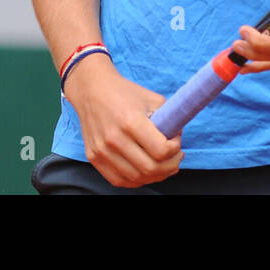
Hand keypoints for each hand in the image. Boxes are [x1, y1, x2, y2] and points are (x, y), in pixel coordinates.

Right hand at [62, 53, 183, 187]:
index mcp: (131, 121)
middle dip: (170, 166)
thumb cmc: (125, 92)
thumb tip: (177, 139)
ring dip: (155, 176)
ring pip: (136, 178)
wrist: (91, 90)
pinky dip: (136, 180)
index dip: (175, 150)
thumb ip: (168, 119)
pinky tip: (145, 171)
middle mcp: (114, 138)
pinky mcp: (93, 157)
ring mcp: (102, 150)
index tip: (176, 143)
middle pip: (150, 168)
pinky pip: (118, 180)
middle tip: (176, 158)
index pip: (161, 150)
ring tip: (163, 166)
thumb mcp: (152, 99)